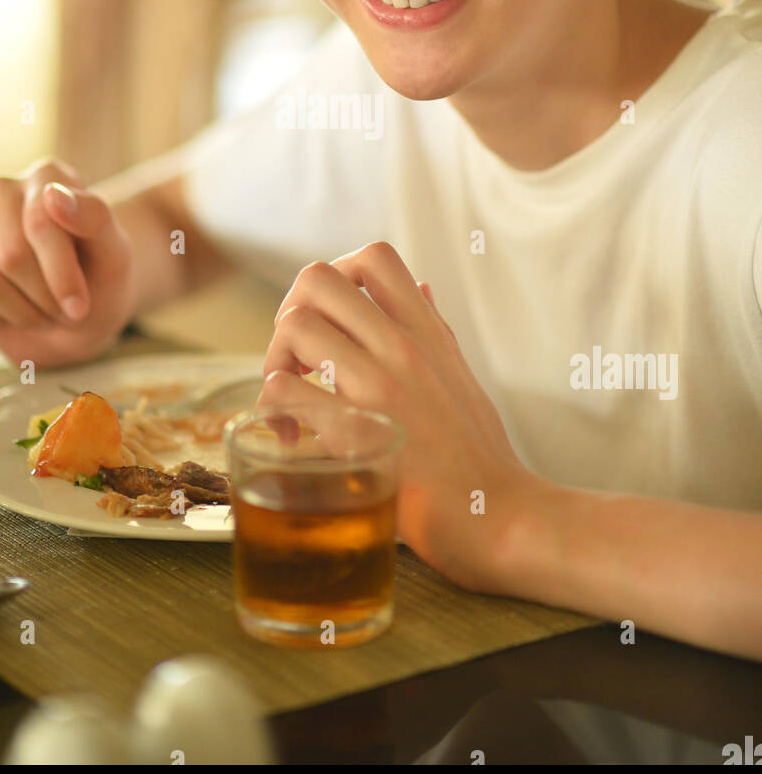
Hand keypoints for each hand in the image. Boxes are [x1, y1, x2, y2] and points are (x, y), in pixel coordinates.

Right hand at [0, 158, 134, 369]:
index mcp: (49, 176)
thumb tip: (53, 194)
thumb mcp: (115, 255)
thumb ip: (95, 219)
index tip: (80, 307)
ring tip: (40, 309)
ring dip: (19, 312)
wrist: (75, 317)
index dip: (61, 274)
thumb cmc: (99, 281)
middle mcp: (3, 188)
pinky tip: (7, 312)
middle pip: (10, 256)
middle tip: (63, 307)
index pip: (40, 224)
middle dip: (42, 296)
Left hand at [257, 241, 540, 594]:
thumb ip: (434, 331)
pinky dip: (272, 406)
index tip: (333, 320)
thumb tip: (420, 288)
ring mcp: (378, 388)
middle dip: (291, 311)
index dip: (336, 275)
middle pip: (316, 279)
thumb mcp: (462, 377)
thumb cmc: (482, 457)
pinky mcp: (355, 434)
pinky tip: (289, 433)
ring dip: (275, 360)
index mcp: (425, 334)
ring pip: (293, 326)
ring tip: (290, 398)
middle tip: (299, 357)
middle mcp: (401, 350)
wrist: (502, 516)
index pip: (374, 257)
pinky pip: (285, 391)